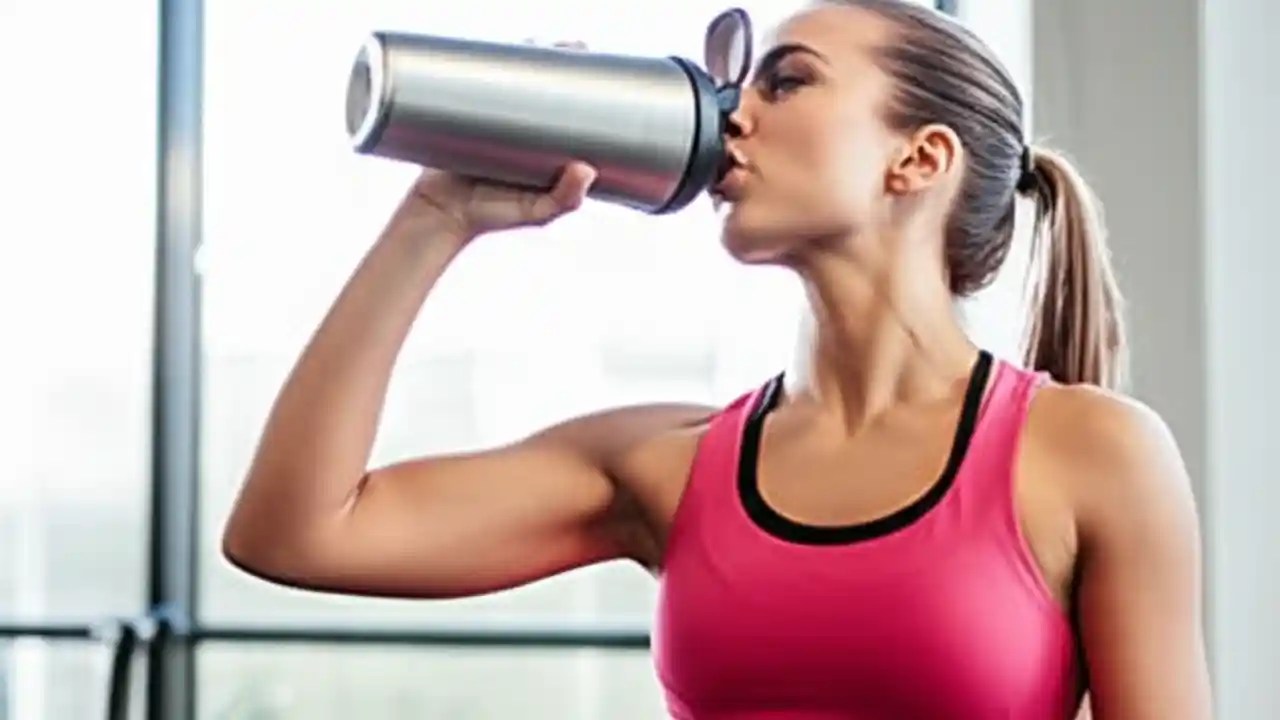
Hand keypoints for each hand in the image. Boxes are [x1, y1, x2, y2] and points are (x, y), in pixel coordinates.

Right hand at [403, 38, 596, 241]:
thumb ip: (564, 199)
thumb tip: (586, 169)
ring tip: (538, 46)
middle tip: (568, 48)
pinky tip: (503, 55)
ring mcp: (499, 124)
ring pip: (518, 85)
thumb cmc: (491, 216)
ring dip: (528, 63)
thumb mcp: (536, 212)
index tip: (591, 72)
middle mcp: (527, 136)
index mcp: (549, 153)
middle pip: (549, 92)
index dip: (584, 91)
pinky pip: (487, 88)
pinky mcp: (472, 117)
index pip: (574, 115)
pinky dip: (494, 71)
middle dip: (559, 68)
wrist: (440, 212)